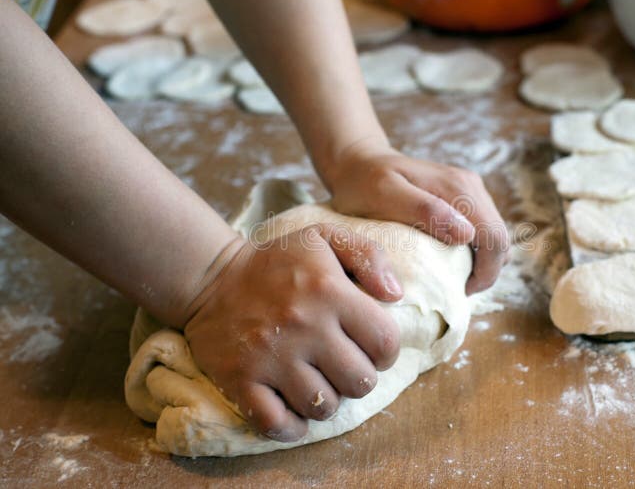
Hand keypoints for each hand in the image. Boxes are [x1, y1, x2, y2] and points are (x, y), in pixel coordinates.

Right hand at [183, 226, 401, 441]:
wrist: (209, 277)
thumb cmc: (276, 261)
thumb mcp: (325, 238)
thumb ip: (369, 256)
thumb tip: (396, 295)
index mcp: (329, 291)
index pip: (385, 342)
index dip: (385, 350)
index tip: (369, 346)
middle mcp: (303, 326)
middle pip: (360, 382)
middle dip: (359, 377)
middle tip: (342, 364)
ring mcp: (270, 357)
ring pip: (323, 407)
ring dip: (326, 399)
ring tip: (316, 379)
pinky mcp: (240, 380)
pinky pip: (278, 424)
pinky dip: (292, 426)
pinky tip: (293, 407)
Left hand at [326, 143, 508, 294]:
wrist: (359, 162)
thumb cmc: (364, 183)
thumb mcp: (385, 195)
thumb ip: (425, 211)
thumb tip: (466, 234)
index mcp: (458, 188)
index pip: (494, 238)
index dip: (486, 272)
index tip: (461, 291)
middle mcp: (471, 186)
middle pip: (499, 238)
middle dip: (487, 271)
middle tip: (458, 290)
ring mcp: (470, 190)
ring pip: (494, 236)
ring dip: (482, 262)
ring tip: (454, 279)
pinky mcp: (464, 197)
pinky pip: (482, 230)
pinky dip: (475, 252)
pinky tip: (451, 261)